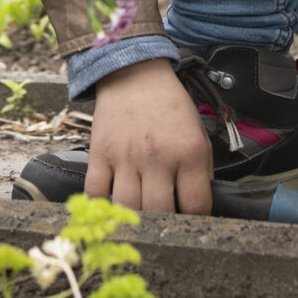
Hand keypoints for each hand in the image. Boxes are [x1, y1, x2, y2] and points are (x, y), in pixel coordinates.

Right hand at [87, 58, 212, 214]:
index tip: (189, 219)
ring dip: (134, 218)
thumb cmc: (168, 106)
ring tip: (139, 216)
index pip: (196, 206)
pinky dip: (101, 205)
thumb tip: (198, 206)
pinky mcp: (100, 154)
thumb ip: (201, 170)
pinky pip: (96, 193)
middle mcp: (158, 156)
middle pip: (160, 212)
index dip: (195, 220)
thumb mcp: (198, 133)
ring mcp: (126, 156)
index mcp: (189, 152)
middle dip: (163, 224)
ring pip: (128, 208)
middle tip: (162, 221)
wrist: (134, 73)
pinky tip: (110, 204)